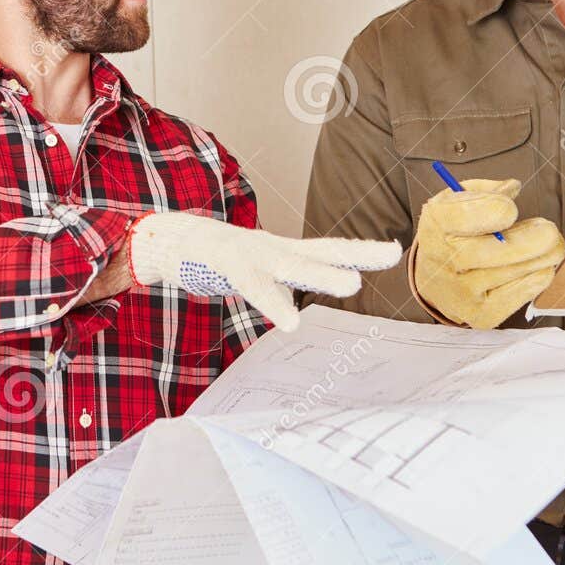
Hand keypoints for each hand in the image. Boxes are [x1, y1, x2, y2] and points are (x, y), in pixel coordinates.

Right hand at [126, 212, 399, 329]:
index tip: (395, 251)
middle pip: (322, 250)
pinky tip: (291, 323)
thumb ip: (277, 288)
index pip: (329, 249)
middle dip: (358, 252)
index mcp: (282, 252)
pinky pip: (254, 285)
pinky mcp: (225, 263)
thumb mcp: (256, 273)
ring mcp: (251, 253)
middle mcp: (274, 248)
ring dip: (324, 274)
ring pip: (293, 264)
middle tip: (392, 253)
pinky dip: (274, 303)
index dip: (362, 250)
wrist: (169, 241)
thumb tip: (293, 311)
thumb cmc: (216, 260)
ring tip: (355, 285)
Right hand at [412, 178, 564, 328]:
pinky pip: (523, 293)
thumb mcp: (459, 200)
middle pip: (499, 250)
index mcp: (436, 224)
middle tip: (549, 230)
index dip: (498, 209)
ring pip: (518, 271)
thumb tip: (512, 189)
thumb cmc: (455, 233)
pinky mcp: (481, 314)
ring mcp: (461, 292)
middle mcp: (444, 260)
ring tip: (548, 245)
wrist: (437, 280)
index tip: (509, 209)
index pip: (468, 215)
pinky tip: (536, 267)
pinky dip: (539, 276)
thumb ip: (487, 190)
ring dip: (544, 255)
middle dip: (534, 238)